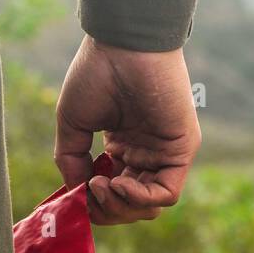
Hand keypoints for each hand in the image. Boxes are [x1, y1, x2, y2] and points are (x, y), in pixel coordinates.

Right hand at [54, 36, 201, 225]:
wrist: (122, 42)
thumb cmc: (97, 73)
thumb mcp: (72, 125)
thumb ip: (72, 162)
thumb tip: (78, 195)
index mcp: (122, 147)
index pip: (111, 194)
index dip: (92, 204)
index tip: (75, 193)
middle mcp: (145, 154)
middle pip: (129, 207)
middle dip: (106, 210)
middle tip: (89, 192)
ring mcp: (164, 153)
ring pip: (148, 207)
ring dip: (120, 206)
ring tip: (101, 185)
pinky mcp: (182, 150)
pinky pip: (166, 194)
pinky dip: (140, 198)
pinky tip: (118, 182)